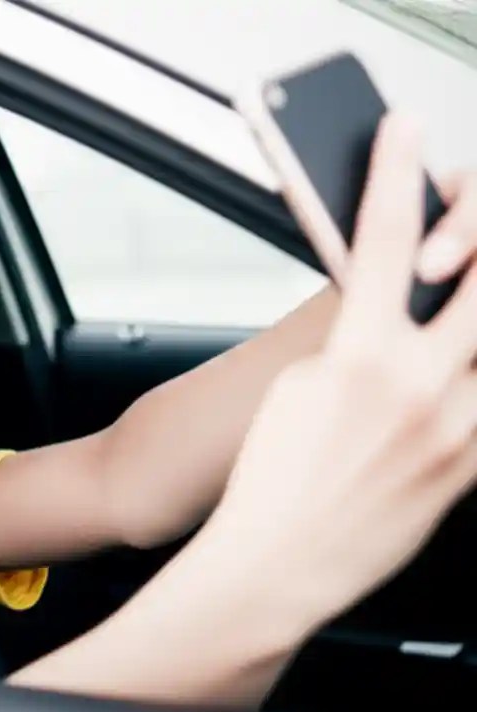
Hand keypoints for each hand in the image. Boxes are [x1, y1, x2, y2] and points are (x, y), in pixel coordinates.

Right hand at [208, 113, 476, 631]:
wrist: (277, 564)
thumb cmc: (272, 480)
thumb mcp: (295, 384)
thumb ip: (351, 334)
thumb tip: (388, 299)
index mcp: (359, 358)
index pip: (382, 237)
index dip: (394, 170)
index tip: (403, 129)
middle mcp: (420, 386)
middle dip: (476, 233)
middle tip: (462, 232)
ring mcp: (458, 428)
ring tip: (464, 298)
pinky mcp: (474, 466)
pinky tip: (461, 370)